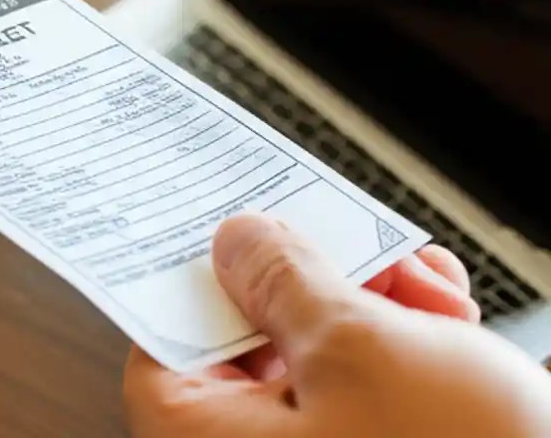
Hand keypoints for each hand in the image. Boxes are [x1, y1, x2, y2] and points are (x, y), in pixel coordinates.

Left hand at [123, 213, 550, 437]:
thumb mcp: (360, 348)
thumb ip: (285, 282)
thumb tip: (236, 241)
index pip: (166, 347)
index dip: (200, 279)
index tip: (236, 229)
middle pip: (253, 342)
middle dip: (314, 281)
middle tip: (356, 243)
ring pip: (322, 355)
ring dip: (374, 301)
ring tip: (428, 286)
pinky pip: (372, 386)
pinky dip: (407, 339)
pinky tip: (450, 312)